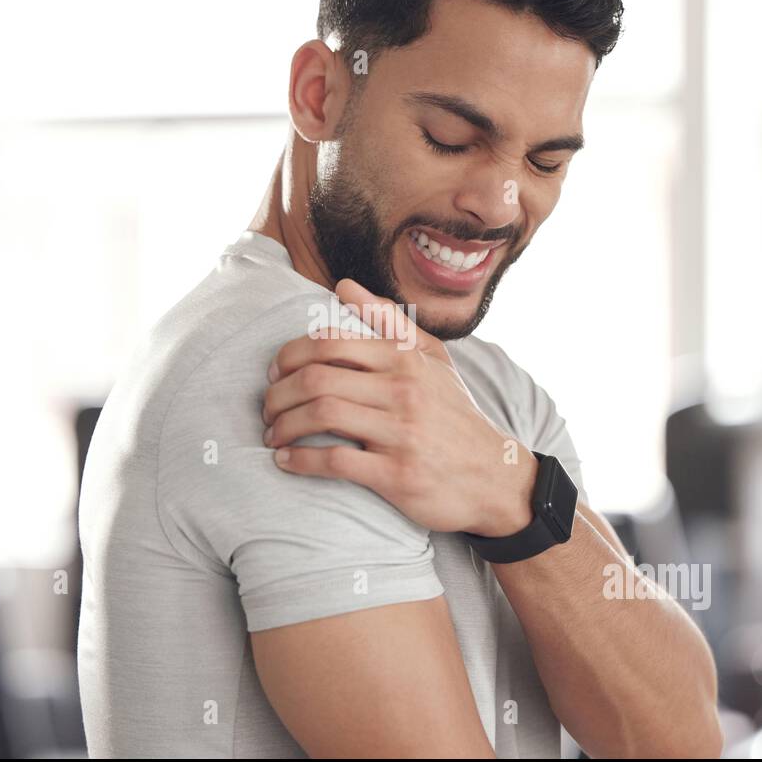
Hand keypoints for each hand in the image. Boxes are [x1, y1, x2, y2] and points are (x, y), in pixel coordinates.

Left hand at [261, 278, 535, 537]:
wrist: (496, 477)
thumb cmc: (455, 414)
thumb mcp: (432, 359)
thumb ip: (387, 319)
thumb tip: (343, 284)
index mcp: (404, 358)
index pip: (328, 342)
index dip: (288, 355)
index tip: (274, 373)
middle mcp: (402, 390)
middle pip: (315, 378)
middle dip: (277, 393)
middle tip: (266, 409)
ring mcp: (401, 433)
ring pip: (321, 415)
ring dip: (283, 426)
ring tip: (272, 436)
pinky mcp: (397, 474)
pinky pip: (335, 461)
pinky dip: (300, 461)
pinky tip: (286, 462)